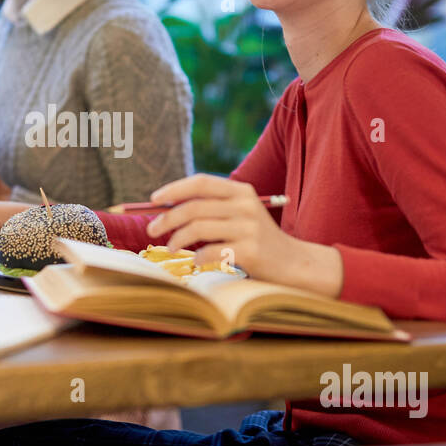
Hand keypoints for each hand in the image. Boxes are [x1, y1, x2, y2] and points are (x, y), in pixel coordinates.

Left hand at [145, 174, 343, 296]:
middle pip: (195, 206)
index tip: (153, 200)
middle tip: (151, 229)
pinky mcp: (251, 250)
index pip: (201, 182)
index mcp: (242, 191)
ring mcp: (249, 228)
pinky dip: (197, 257)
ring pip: (199, 228)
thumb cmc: (257, 239)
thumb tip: (166, 208)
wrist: (294, 262)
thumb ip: (212, 208)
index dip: (174, 188)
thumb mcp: (240, 214)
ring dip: (177, 239)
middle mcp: (246, 205)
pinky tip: (195, 261)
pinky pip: (211, 252)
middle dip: (167, 218)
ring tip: (171, 247)